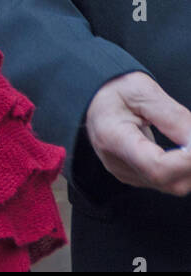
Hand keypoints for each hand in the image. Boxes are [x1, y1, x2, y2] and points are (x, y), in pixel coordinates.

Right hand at [85, 72, 190, 195]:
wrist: (94, 96)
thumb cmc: (115, 89)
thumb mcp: (144, 91)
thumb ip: (175, 117)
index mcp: (112, 137)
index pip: (157, 167)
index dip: (188, 161)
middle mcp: (116, 162)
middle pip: (169, 182)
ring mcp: (124, 172)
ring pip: (173, 185)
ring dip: (189, 167)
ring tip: (189, 140)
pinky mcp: (134, 176)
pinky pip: (168, 181)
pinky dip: (182, 168)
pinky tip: (183, 149)